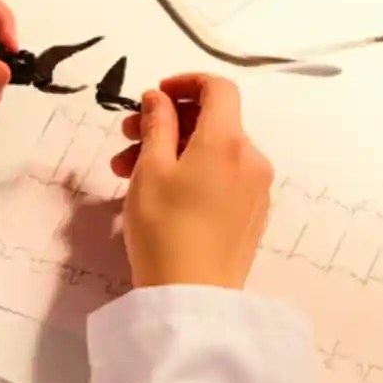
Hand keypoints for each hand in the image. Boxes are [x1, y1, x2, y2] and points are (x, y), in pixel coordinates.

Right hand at [111, 74, 272, 289]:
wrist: (191, 298)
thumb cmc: (164, 228)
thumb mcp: (150, 169)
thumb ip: (157, 124)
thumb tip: (159, 98)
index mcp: (228, 141)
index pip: (219, 89)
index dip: (185, 83)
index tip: (154, 96)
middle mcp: (252, 160)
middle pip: (213, 122)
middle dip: (167, 123)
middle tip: (126, 138)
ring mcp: (256, 190)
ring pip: (213, 152)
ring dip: (172, 151)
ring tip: (129, 173)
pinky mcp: (252, 216)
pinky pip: (223, 178)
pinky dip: (192, 173)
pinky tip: (160, 193)